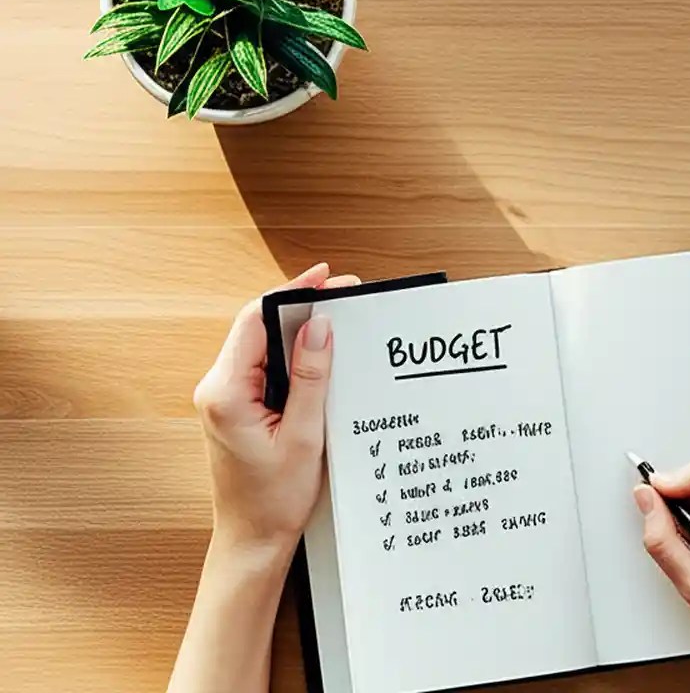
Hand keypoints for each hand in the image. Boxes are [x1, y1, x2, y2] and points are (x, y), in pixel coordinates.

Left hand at [193, 263, 359, 553]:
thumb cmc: (274, 499)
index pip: (256, 320)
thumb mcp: (304, 436)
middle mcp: (217, 389)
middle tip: (343, 296)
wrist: (253, 539)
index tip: (325, 278)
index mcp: (226, 392)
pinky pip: (265, 368)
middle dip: (301, 308)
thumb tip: (320, 328)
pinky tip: (321, 357)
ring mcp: (224, 398)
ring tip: (338, 322)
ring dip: (298, 332)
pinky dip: (292, 357)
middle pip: (258, 327)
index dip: (292, 293)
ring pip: (263, 346)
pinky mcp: (236, 407)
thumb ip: (312, 378)